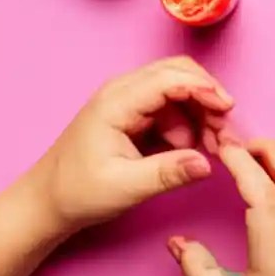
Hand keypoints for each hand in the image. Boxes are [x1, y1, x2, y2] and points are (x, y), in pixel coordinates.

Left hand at [24, 57, 234, 234]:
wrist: (47, 202)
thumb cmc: (77, 192)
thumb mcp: (125, 187)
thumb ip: (168, 173)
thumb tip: (208, 164)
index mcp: (116, 103)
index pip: (169, 78)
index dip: (203, 88)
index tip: (228, 110)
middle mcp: (123, 92)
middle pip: (178, 74)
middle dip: (207, 97)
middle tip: (225, 131)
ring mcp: (129, 101)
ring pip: (179, 89)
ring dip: (201, 112)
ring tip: (213, 146)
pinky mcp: (134, 114)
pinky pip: (172, 107)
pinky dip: (190, 123)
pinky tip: (194, 148)